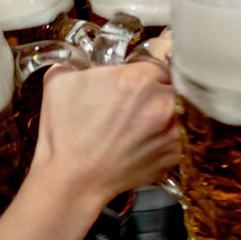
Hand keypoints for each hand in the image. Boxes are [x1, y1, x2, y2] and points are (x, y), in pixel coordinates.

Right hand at [35, 62, 179, 202]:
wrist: (71, 181)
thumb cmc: (64, 134)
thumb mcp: (60, 82)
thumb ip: (80, 63)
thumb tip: (86, 59)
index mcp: (137, 79)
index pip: (160, 60)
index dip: (149, 69)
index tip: (144, 75)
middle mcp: (160, 103)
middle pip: (174, 84)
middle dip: (159, 89)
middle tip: (141, 100)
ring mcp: (171, 131)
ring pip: (181, 109)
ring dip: (168, 112)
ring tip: (145, 122)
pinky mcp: (174, 155)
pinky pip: (181, 135)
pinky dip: (168, 135)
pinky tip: (147, 139)